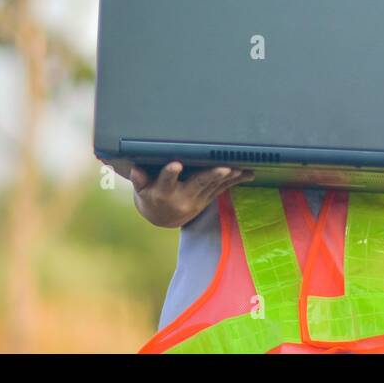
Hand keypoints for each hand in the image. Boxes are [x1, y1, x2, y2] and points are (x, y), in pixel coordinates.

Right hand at [130, 162, 253, 227]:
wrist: (162, 218)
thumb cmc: (150, 196)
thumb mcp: (141, 190)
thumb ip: (139, 179)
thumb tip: (135, 169)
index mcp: (164, 192)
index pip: (166, 181)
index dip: (170, 173)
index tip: (175, 164)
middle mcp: (183, 197)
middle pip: (198, 184)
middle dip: (211, 175)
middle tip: (223, 168)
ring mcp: (198, 199)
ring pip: (214, 186)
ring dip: (228, 177)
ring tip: (239, 168)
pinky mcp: (208, 199)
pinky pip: (223, 189)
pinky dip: (236, 181)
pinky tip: (248, 173)